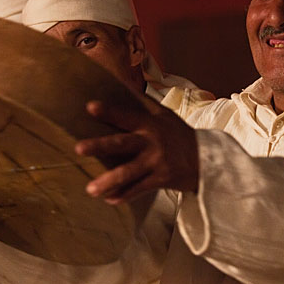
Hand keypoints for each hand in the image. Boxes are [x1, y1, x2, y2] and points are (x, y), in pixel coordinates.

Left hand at [76, 95, 198, 203]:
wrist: (205, 159)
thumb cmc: (178, 134)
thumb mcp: (164, 115)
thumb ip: (143, 103)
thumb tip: (123, 83)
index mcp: (151, 123)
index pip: (127, 115)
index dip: (109, 111)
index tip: (89, 107)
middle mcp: (152, 142)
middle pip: (123, 144)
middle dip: (100, 146)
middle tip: (78, 148)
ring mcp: (157, 162)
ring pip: (129, 172)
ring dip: (109, 181)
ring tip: (90, 189)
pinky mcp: (162, 179)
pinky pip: (140, 189)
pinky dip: (125, 195)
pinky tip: (110, 200)